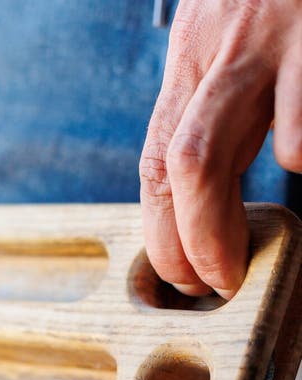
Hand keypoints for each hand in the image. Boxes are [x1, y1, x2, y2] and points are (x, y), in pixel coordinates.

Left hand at [140, 0, 301, 298]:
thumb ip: (222, 115)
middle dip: (181, 245)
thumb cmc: (280, 2)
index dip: (161, 233)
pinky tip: (300, 166)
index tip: (181, 276)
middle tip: (208, 287)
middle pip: (169, 168)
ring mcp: (265, 43)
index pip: (156, 166)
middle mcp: (214, 54)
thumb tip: (208, 202)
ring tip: (235, 269)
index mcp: (194, 65)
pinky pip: (296, 118)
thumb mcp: (232, 47)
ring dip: (213, 228)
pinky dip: (297, 148)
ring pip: (200, 152)